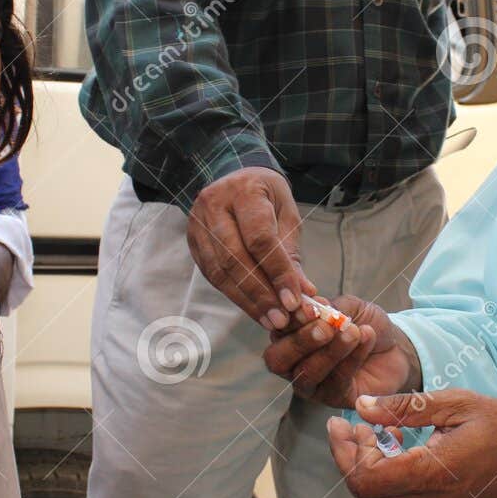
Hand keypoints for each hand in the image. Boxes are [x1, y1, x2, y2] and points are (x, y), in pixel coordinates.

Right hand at [187, 167, 314, 328]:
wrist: (237, 177)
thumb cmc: (267, 197)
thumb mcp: (287, 216)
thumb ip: (291, 254)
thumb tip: (304, 293)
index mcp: (244, 190)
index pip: (260, 238)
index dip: (277, 272)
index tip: (293, 301)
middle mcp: (214, 204)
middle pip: (235, 258)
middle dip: (261, 294)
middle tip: (282, 319)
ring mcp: (198, 223)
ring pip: (220, 271)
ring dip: (247, 300)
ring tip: (271, 320)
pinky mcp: (193, 242)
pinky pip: (212, 274)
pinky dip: (235, 295)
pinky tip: (254, 309)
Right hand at [264, 295, 419, 407]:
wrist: (394, 345)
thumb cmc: (363, 323)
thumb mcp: (347, 306)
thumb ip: (328, 306)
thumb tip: (311, 304)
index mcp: (287, 336)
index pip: (276, 329)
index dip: (290, 319)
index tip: (310, 307)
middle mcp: (292, 363)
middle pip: (277, 360)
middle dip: (300, 342)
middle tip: (326, 327)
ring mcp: (311, 384)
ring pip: (307, 373)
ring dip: (331, 351)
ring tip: (353, 331)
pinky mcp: (334, 398)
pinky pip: (337, 381)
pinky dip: (352, 358)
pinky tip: (366, 338)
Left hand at [326, 389, 496, 497]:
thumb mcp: (458, 404)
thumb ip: (405, 407)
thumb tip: (360, 406)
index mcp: (432, 475)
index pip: (364, 478)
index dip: (344, 452)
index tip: (339, 422)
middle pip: (366, 493)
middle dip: (350, 457)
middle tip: (351, 424)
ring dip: (368, 467)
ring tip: (377, 432)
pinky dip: (388, 477)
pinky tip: (399, 448)